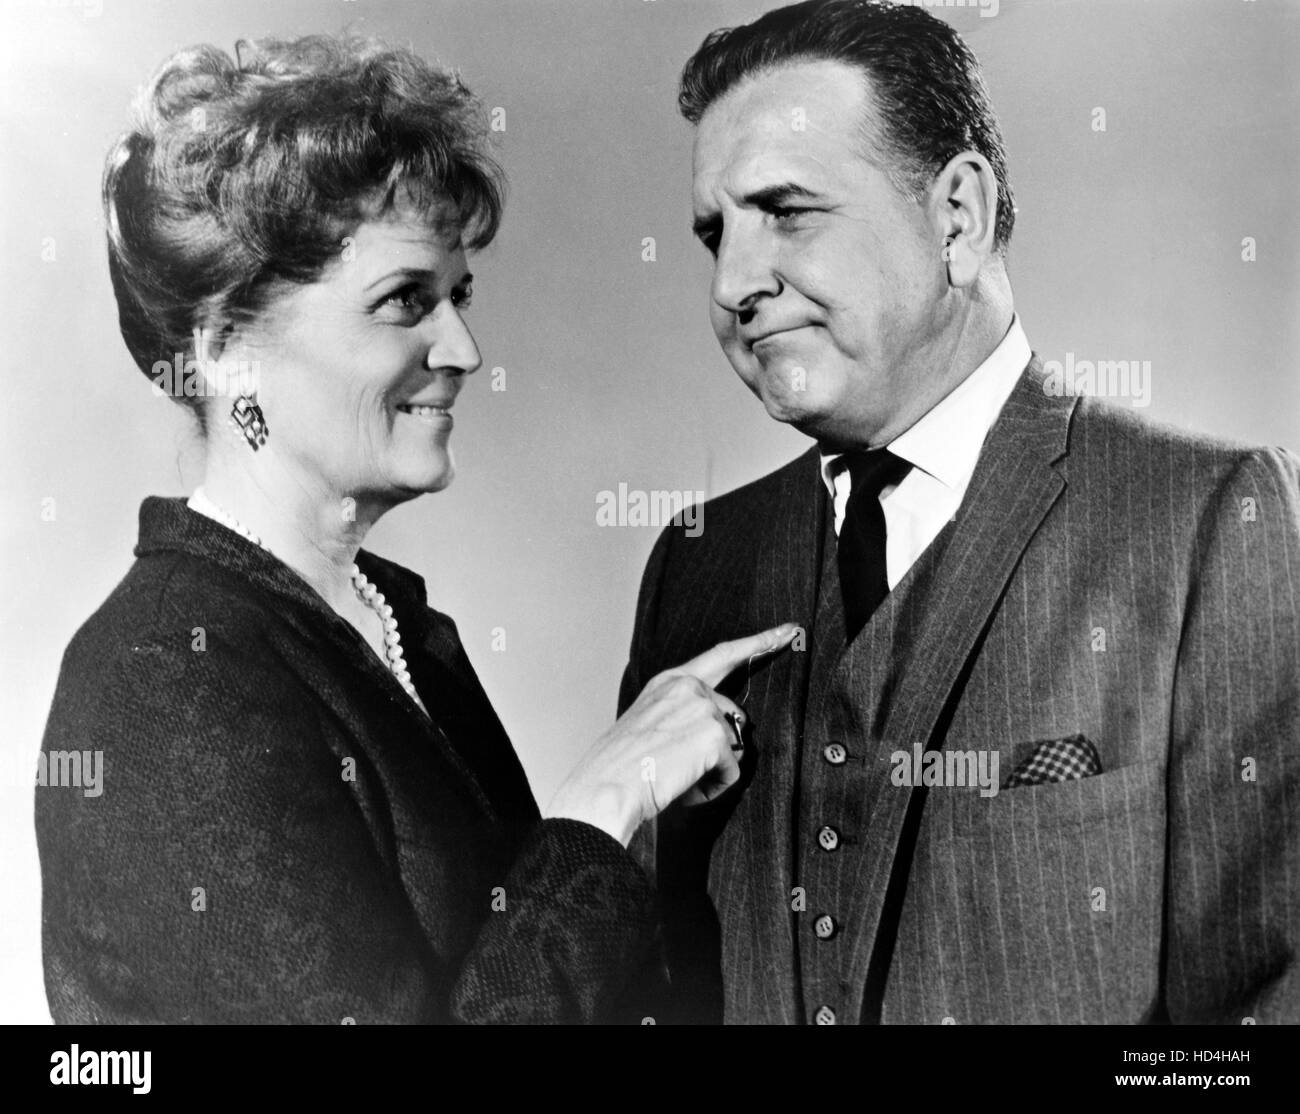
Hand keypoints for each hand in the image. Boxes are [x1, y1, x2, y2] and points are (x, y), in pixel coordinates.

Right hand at [544, 623, 799, 845]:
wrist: (606, 787)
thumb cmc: (622, 765)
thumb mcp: (649, 724)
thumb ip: (684, 715)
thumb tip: (724, 736)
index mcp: (669, 681)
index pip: (723, 655)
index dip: (759, 642)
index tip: (788, 630)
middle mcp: (688, 686)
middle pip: (731, 719)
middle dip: (718, 748)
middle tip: (680, 766)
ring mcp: (703, 707)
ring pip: (731, 747)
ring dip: (710, 769)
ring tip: (674, 776)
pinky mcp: (715, 734)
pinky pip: (731, 770)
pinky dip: (712, 787)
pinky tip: (685, 788)